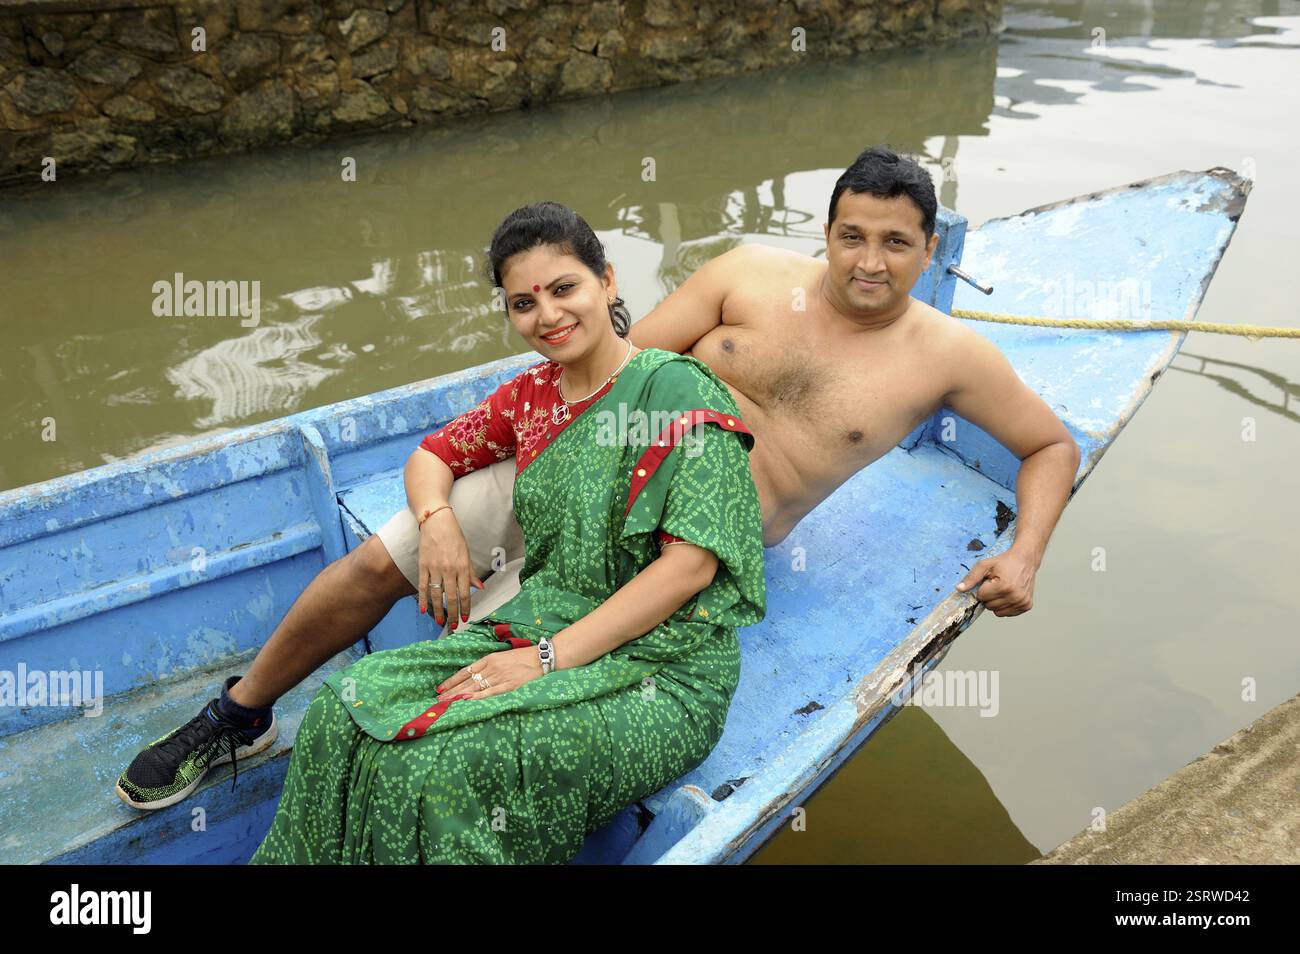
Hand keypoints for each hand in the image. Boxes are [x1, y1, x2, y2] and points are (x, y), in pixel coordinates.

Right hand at [416, 508, 484, 629]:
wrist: (437, 521)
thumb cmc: (454, 537)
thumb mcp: (466, 554)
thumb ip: (471, 572)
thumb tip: (480, 587)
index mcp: (462, 566)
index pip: (465, 592)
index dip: (466, 607)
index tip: (466, 618)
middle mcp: (449, 569)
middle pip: (451, 597)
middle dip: (453, 613)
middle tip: (454, 626)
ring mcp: (435, 568)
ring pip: (437, 594)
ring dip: (438, 610)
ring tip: (440, 622)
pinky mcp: (423, 565)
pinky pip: (423, 586)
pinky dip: (423, 599)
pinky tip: (424, 610)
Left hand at [435, 647, 544, 701]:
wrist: (542, 658)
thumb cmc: (523, 657)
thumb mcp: (503, 657)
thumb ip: (489, 665)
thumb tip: (475, 676)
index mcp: (489, 659)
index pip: (465, 671)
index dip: (452, 680)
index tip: (441, 688)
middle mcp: (491, 668)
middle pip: (467, 681)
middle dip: (451, 691)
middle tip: (438, 699)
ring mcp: (499, 677)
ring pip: (474, 687)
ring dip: (459, 696)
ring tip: (447, 702)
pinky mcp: (508, 686)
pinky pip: (489, 692)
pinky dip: (477, 697)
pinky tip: (466, 700)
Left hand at [955, 548, 1036, 616]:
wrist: (1025, 560)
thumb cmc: (1004, 562)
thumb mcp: (985, 565)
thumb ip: (971, 578)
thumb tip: (959, 589)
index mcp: (1004, 587)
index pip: (981, 597)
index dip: (983, 588)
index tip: (990, 580)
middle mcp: (1015, 597)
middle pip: (989, 606)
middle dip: (989, 596)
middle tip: (997, 584)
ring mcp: (1022, 602)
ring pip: (997, 612)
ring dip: (997, 602)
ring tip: (1003, 589)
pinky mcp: (1027, 606)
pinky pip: (1007, 613)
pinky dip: (1005, 605)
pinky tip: (1010, 594)